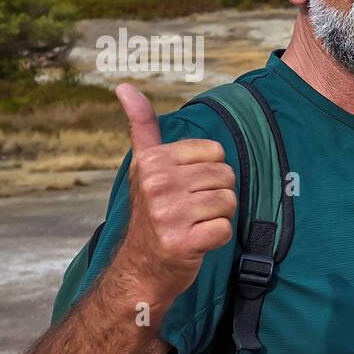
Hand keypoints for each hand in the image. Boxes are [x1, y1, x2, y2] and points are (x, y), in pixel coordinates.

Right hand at [113, 83, 235, 305]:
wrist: (140, 267)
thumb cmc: (152, 213)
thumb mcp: (144, 166)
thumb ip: (142, 126)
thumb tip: (125, 86)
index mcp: (152, 162)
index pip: (215, 152)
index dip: (208, 172)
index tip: (185, 187)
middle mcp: (157, 185)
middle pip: (225, 176)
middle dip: (216, 195)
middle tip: (191, 210)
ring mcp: (169, 214)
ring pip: (228, 201)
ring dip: (218, 216)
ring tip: (194, 223)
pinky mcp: (183, 242)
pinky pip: (225, 229)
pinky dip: (217, 238)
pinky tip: (197, 242)